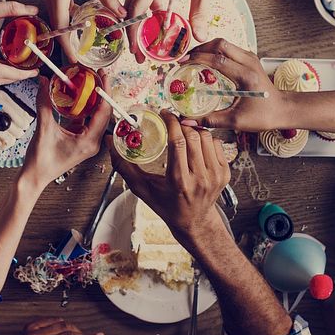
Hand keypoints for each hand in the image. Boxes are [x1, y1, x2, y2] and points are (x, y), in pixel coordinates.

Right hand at [21, 76, 112, 188]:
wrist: (35, 177)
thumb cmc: (41, 161)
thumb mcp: (44, 129)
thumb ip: (44, 104)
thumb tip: (44, 82)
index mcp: (89, 141)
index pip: (103, 112)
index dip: (105, 92)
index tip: (103, 76)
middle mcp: (92, 142)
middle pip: (103, 112)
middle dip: (101, 93)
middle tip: (97, 74)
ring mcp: (87, 142)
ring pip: (94, 116)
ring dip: (92, 100)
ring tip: (90, 82)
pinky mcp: (80, 141)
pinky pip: (85, 121)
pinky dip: (83, 108)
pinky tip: (77, 97)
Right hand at [47, 0, 125, 61]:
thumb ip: (109, 0)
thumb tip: (123, 15)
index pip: (61, 28)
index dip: (67, 46)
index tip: (74, 59)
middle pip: (57, 28)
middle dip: (67, 44)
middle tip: (77, 59)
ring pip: (59, 22)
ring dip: (67, 34)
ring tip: (78, 48)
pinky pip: (61, 13)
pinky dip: (69, 23)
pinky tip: (80, 28)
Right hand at [110, 110, 229, 244]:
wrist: (194, 221)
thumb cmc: (166, 204)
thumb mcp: (142, 188)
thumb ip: (124, 165)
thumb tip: (110, 141)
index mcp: (179, 181)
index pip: (178, 142)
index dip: (172, 122)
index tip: (165, 113)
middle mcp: (200, 178)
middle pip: (194, 136)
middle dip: (182, 124)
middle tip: (172, 121)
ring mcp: (215, 175)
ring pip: (207, 137)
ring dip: (194, 129)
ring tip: (183, 130)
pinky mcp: (224, 173)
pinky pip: (217, 144)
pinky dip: (206, 138)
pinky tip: (196, 142)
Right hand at [125, 0, 219, 61]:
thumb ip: (200, 11)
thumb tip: (198, 37)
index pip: (137, 9)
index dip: (135, 32)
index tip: (137, 50)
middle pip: (130, 9)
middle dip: (133, 33)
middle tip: (139, 55)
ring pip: (134, 3)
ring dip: (138, 23)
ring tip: (146, 44)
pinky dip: (146, 12)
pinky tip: (157, 24)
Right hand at [185, 39, 281, 131]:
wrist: (282, 109)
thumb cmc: (262, 116)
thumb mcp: (236, 121)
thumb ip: (210, 120)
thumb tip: (187, 122)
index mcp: (246, 76)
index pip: (218, 60)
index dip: (198, 58)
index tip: (183, 63)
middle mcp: (249, 62)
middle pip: (220, 44)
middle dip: (200, 48)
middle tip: (186, 58)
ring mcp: (250, 58)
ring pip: (225, 43)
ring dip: (208, 48)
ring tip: (193, 59)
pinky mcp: (250, 58)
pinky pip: (229, 48)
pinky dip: (215, 51)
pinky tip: (207, 62)